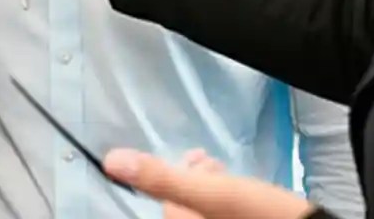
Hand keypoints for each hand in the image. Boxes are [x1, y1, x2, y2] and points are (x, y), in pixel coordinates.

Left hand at [104, 147, 315, 218]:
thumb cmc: (262, 215)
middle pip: (183, 209)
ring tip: (225, 174)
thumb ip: (162, 178)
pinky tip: (241, 193)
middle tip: (213, 163)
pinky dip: (224, 202)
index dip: (178, 177)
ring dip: (209, 189)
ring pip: (203, 211)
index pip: (166, 206)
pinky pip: (219, 215)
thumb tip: (112, 161)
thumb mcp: (211, 193)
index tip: (200, 159)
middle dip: (193, 180)